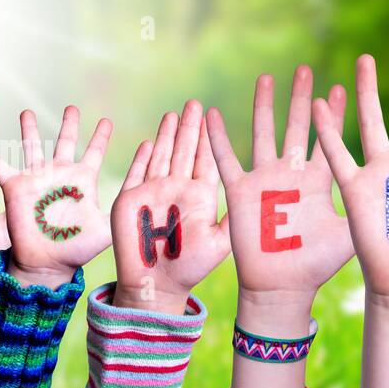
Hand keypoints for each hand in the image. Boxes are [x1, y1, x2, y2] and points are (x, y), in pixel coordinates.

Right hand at [0, 106, 112, 285]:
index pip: (94, 152)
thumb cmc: (77, 249)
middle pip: (65, 141)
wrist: (46, 263)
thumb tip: (142, 196)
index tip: (107, 120)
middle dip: (69, 124)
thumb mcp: (105, 228)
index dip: (100, 137)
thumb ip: (119, 209)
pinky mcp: (16, 188)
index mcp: (82, 181)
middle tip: (72, 108)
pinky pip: (0, 166)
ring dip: (29, 129)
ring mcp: (37, 179)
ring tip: (26, 111)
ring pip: (33, 146)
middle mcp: (60, 175)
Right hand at [111, 100, 229, 312]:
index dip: (207, 137)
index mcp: (199, 196)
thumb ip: (234, 217)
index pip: (204, 159)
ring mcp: (153, 193)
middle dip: (188, 128)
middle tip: (194, 103)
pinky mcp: (130, 200)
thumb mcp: (221, 242)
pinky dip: (142, 157)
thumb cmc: (190, 267)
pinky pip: (136, 173)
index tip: (212, 114)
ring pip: (161, 156)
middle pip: (183, 151)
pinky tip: (148, 142)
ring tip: (173, 113)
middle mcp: (176, 190)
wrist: (156, 284)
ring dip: (166, 135)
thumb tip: (258, 195)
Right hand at [206, 66, 353, 297]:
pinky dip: (217, 139)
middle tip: (305, 68)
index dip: (335, 113)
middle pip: (296, 127)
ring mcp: (264, 181)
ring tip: (266, 78)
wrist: (283, 288)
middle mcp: (291, 175)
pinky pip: (226, 160)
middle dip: (300, 98)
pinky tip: (211, 114)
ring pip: (263, 133)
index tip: (344, 85)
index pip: (328, 138)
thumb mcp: (354, 231)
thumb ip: (374, 207)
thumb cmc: (319, 265)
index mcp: (319, 181)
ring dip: (263, 106)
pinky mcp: (241, 193)